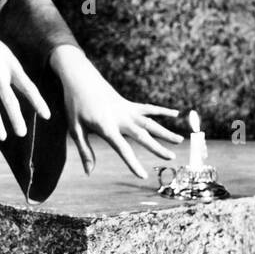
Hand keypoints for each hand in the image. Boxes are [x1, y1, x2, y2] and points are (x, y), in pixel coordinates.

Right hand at [0, 9, 49, 141]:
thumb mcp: (6, 53)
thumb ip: (14, 71)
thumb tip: (24, 87)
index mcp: (11, 67)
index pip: (28, 87)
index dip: (38, 102)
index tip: (46, 115)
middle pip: (9, 100)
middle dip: (16, 118)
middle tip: (21, 133)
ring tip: (1, 137)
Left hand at [49, 45, 181, 179]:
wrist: (80, 77)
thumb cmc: (75, 104)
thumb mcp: (75, 128)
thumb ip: (85, 151)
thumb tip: (89, 172)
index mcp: (106, 126)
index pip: (122, 149)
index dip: (133, 163)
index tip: (143, 176)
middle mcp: (120, 118)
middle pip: (142, 135)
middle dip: (157, 147)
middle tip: (171, 158)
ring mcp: (126, 109)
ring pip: (150, 122)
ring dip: (165, 131)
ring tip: (180, 140)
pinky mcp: (128, 103)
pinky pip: (148, 108)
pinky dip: (162, 110)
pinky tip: (175, 114)